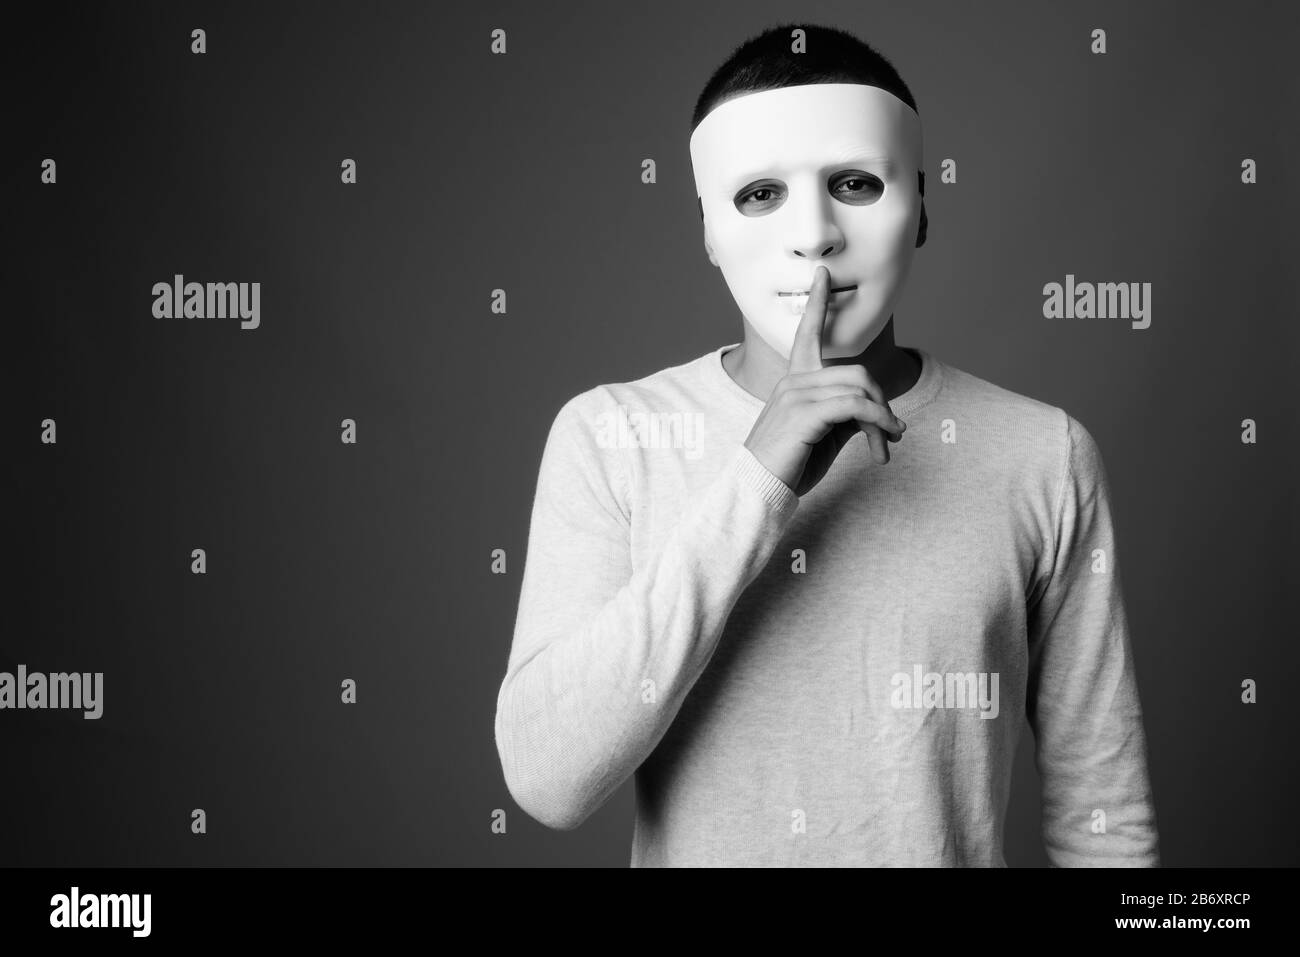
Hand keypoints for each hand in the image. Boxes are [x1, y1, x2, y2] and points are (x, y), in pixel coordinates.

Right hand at [742, 265, 906, 495]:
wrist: (759, 487)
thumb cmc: (790, 464)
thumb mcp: (823, 435)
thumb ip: (845, 415)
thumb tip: (877, 414)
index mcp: (794, 381)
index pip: (806, 333)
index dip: (816, 302)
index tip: (823, 275)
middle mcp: (793, 382)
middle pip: (857, 373)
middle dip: (882, 404)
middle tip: (892, 435)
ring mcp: (797, 395)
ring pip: (860, 390)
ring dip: (883, 421)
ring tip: (886, 446)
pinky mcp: (805, 414)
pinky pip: (856, 407)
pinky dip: (878, 423)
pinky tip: (884, 441)